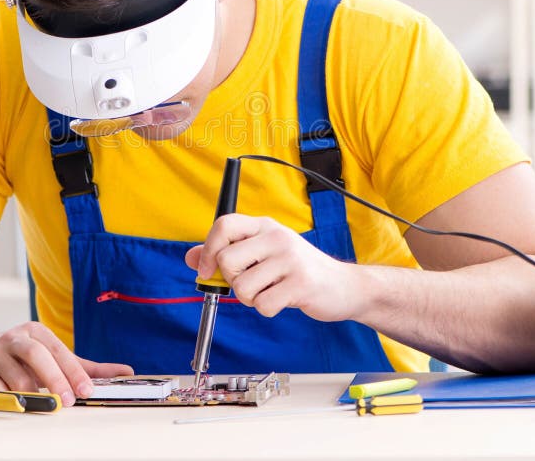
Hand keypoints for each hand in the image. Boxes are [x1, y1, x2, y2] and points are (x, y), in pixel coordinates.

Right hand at [0, 321, 132, 406]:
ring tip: (43, 405)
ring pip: (13, 376)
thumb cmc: (23, 358)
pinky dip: (8, 400)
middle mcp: (14, 338)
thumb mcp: (53, 356)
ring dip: (31, 394)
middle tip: (68, 401)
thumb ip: (86, 367)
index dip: (73, 370)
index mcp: (36, 331)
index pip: (59, 350)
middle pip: (35, 354)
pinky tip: (17, 405)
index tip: (86, 390)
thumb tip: (126, 372)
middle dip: (53, 378)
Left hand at [185, 214, 361, 321]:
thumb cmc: (297, 269)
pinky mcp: (300, 284)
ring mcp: (290, 259)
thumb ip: (226, 253)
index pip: (224, 225)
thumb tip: (190, 258)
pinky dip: (267, 310)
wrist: (344, 286)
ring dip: (250, 299)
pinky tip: (283, 300)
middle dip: (231, 281)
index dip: (208, 248)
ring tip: (270, 291)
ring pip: (242, 288)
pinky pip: (262, 305)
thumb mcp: (262, 253)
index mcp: (264, 226)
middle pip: (226, 260)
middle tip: (250, 283)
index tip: (205, 269)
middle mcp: (276, 237)